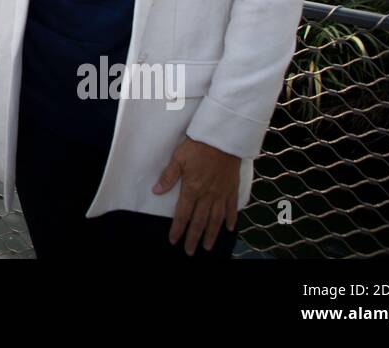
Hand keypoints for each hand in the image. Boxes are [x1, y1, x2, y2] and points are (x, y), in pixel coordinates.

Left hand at [153, 137, 240, 254]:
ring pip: (216, 220)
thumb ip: (168, 177)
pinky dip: (231, 219)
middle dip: (194, 238)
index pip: (183, 214)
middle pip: (200, 222)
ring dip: (212, 234)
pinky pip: (232, 208)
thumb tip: (156, 191)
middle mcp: (207, 195)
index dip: (178, 229)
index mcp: (192, 189)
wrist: (223, 138)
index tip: (174, 240)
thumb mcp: (178, 158)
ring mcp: (221, 193)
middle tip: (190, 251)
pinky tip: (229, 228)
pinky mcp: (232, 189)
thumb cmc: (198, 146)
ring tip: (208, 247)